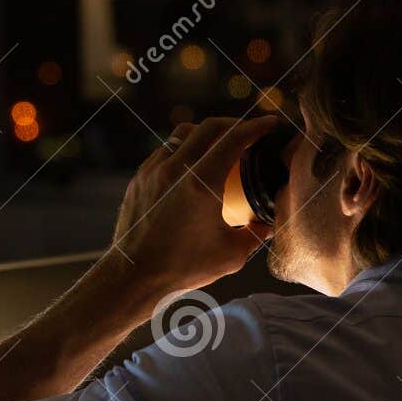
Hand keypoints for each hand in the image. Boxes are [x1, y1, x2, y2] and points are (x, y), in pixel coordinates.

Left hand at [110, 115, 280, 294]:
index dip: (256, 127)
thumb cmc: (181, 269)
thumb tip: (268, 226)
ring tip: (217, 147)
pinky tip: (190, 166)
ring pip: (182, 135)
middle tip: (246, 132)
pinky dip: (181, 151)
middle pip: (208, 127)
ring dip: (204, 135)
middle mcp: (174, 169)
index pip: (234, 139)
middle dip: (232, 124)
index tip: (269, 124)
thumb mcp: (230, 255)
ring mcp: (153, 171)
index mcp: (200, 183)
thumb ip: (254, 236)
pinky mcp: (139, 179)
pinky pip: (163, 152)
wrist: (132, 277)